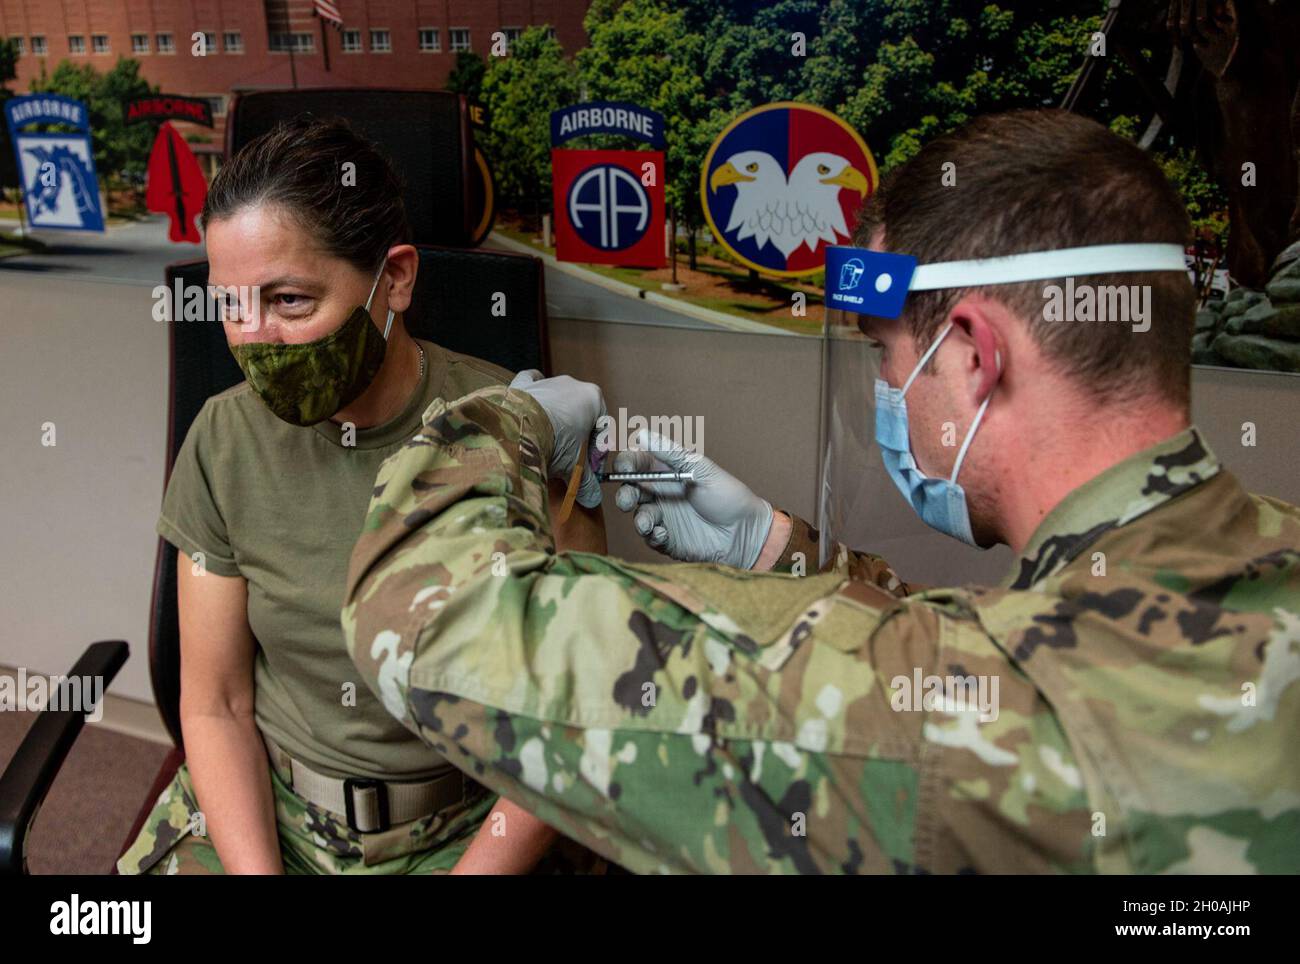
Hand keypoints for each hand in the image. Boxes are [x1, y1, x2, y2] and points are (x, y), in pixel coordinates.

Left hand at [508, 370, 604, 507]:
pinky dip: (532, 390)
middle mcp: (572, 385)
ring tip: (548, 444)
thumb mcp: (574, 466)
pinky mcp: (523, 385)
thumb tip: (593, 498)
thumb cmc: (553, 442)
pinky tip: (531, 401)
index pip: (602, 428)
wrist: (518, 429)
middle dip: (578, 439)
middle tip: (571, 461)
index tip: (590, 468)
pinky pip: (531, 381)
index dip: (597, 452)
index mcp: (593, 400)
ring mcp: (547, 383)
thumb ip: (585, 482)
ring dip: (557, 420)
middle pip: (580, 416)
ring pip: (558, 401)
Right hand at [612, 432, 772, 568]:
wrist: (746, 532)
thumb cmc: (728, 496)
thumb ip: (672, 455)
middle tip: (628, 500)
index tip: (626, 468)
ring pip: (638, 515)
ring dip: (639, 518)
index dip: (626, 463)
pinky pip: (649, 538)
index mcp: (666, 471)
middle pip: (629, 490)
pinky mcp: (665, 539)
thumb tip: (643, 434)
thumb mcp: (702, 470)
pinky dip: (652, 536)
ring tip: (648, 524)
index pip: (636, 463)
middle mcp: (660, 493)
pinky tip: (664, 535)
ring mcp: (662, 517)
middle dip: (624, 495)